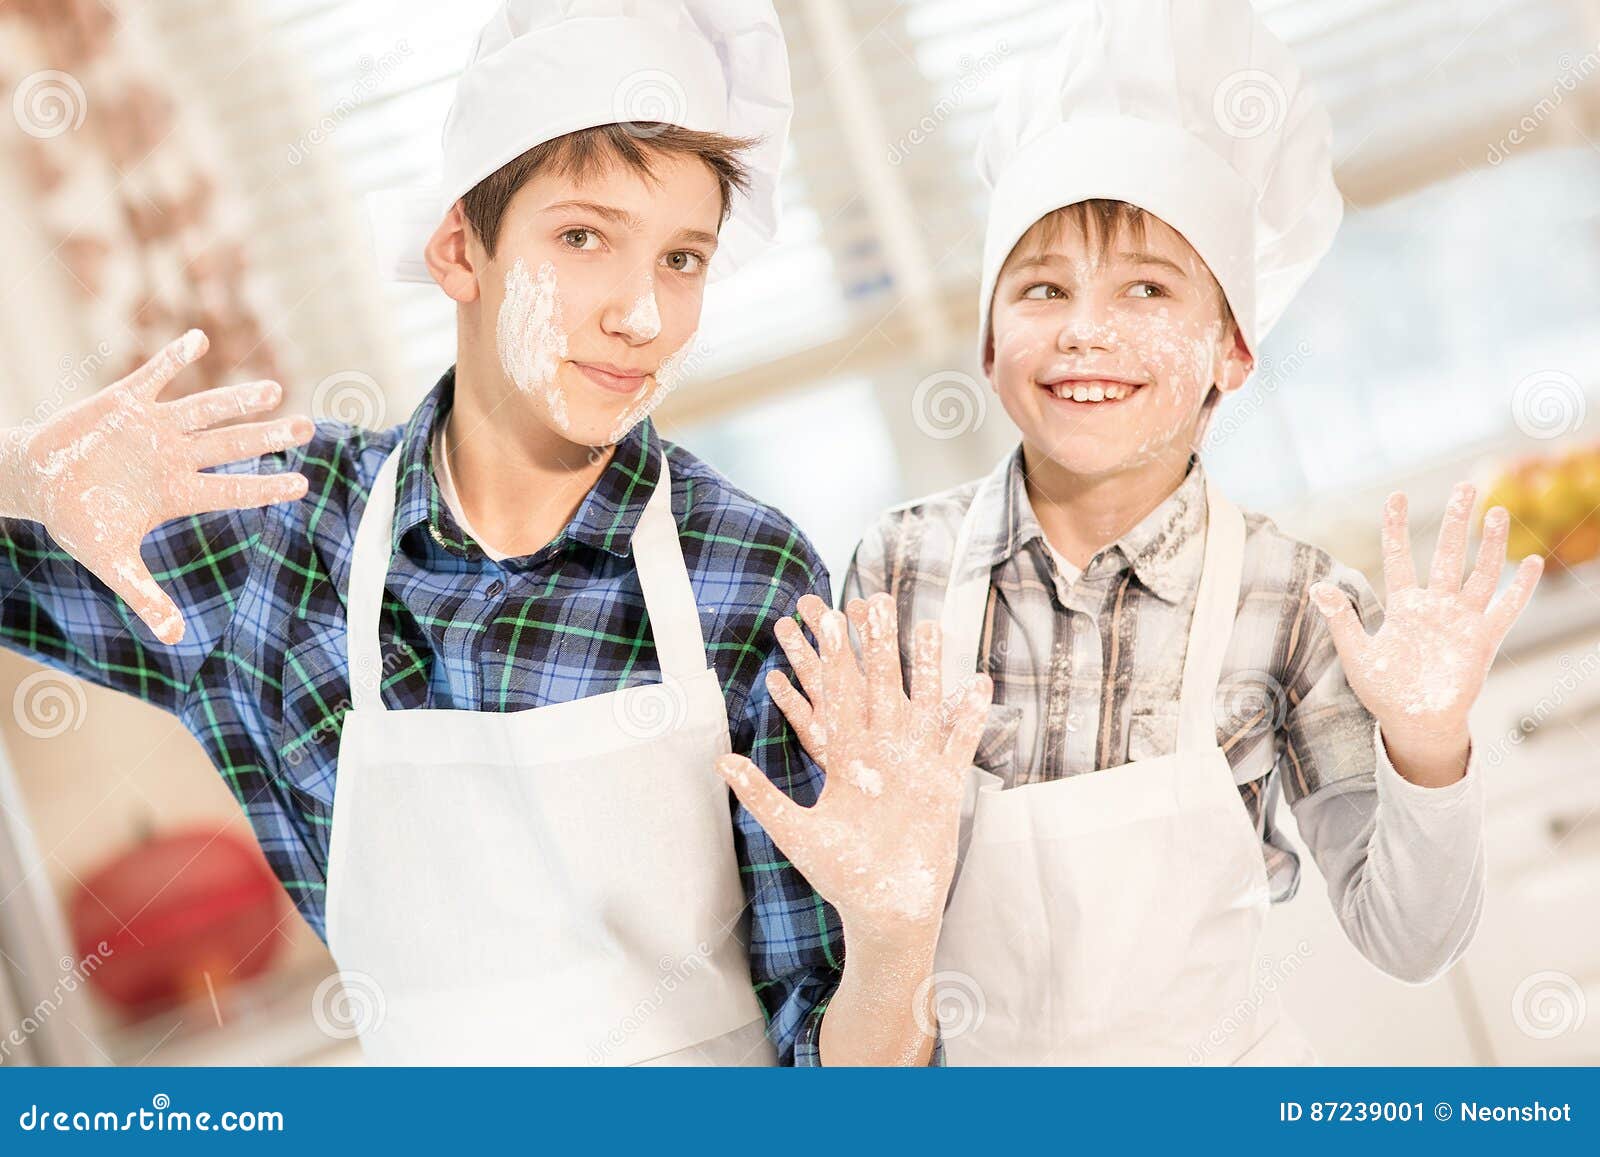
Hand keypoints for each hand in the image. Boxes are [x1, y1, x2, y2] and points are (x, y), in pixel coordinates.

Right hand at [1, 330, 312, 644]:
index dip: (265, 486)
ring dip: (236, 399)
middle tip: (309, 425)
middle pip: (230, 445)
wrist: (37, 483)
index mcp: (177, 493)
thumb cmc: (79, 521)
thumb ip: (145, 596)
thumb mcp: (111, 562)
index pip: (231, 490)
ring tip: (274, 390)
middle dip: (267, 435)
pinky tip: (199, 337)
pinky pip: (153, 375)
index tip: (303, 482)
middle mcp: (174, 457)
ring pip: (203, 409)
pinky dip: (173, 358)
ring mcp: (152, 428)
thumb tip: (174, 638)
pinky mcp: (123, 403)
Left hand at [717, 591, 992, 942]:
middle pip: (880, 688)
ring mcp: (915, 766)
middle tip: (876, 600)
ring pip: (923, 704)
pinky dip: (968, 715)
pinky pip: (958, 743)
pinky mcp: (945, 786)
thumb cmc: (840, 876)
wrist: (885, 911)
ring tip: (929, 626)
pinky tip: (978, 680)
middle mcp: (881, 754)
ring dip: (927, 668)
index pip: (836, 698)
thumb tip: (722, 760)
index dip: (831, 659)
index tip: (826, 618)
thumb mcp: (796, 833)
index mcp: (846, 759)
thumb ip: (762, 796)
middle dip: (878, 646)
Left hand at [1311, 483, 1541, 785]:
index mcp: (1403, 605)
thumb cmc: (1383, 690)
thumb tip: (1317, 587)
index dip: (1397, 527)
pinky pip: (1505, 609)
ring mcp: (1462, 620)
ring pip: (1480, 573)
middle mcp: (1435, 605)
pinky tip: (1532, 564)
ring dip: (1490, 544)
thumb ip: (1341, 619)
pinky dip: (1519, 588)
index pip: (1399, 556)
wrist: (1414, 722)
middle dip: (1454, 521)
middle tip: (1464, 486)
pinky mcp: (1483, 639)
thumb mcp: (1356, 654)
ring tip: (1496, 512)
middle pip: (1447, 554)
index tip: (1396, 495)